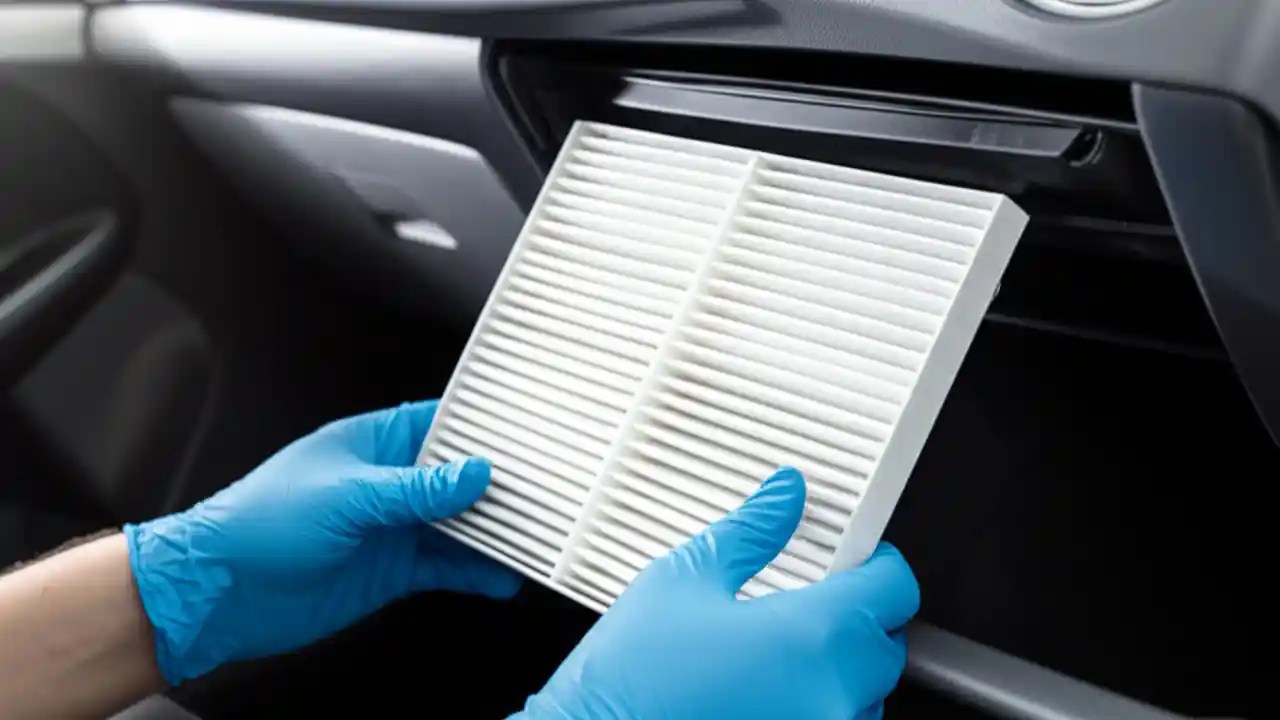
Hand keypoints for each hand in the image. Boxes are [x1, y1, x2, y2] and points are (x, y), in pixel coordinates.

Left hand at [125, 400, 520, 684]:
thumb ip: (417, 489)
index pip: (437, 424)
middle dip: (494, 484)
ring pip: (455, 524)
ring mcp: (389, 528)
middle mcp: (385, 483)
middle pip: (454, 478)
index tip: (519, 433)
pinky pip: (444, 566)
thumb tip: (473, 473)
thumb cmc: (260, 523)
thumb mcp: (347, 496)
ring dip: (490, 532)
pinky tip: (502, 576)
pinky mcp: (390, 569)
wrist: (221, 591)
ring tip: (531, 535)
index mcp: (371, 443)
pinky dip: (475, 572)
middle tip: (538, 490)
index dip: (478, 428)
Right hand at [514, 468, 919, 719]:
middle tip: (805, 601)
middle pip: (886, 646)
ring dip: (837, 669)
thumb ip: (752, 530)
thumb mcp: (685, 577)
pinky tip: (764, 688)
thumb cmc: (628, 679)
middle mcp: (831, 697)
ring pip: (863, 695)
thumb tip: (785, 495)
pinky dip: (813, 705)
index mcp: (814, 637)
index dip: (877, 564)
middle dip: (854, 617)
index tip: (858, 557)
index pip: (895, 589)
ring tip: (774, 654)